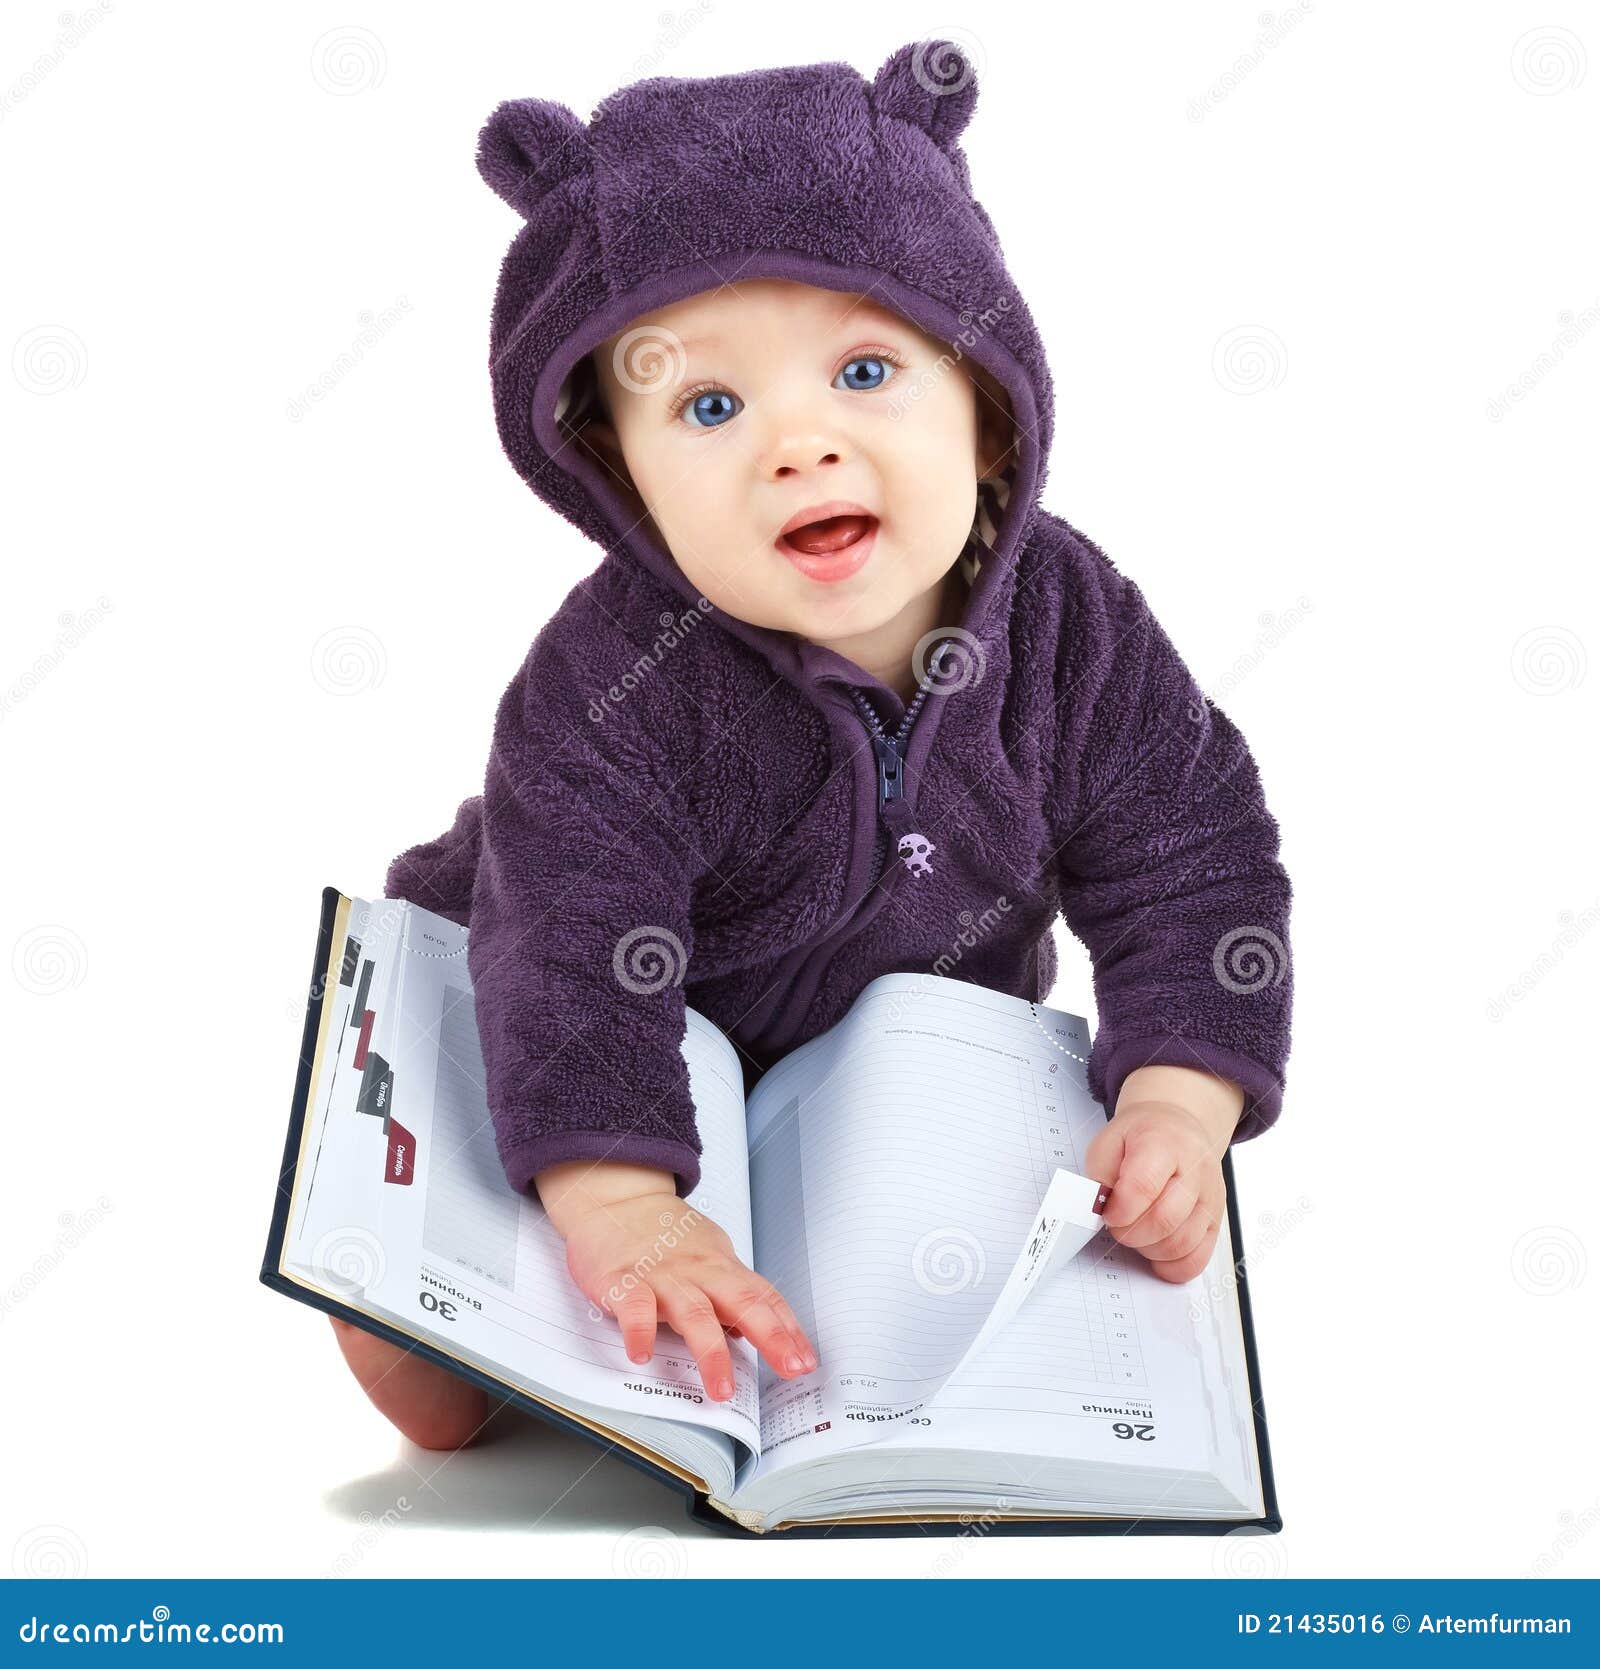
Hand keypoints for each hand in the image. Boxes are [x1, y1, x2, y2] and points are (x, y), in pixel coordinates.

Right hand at [535, 1160, 817, 1402]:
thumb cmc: (661, 1231)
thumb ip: (726, 1293)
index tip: (806, 1360)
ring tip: (722, 1390)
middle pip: (742, 1302)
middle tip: (790, 1368)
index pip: (764, 1297)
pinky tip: (642, 1356)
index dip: (788, 1329)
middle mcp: (698, 1271)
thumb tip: (747, 1332)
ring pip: (694, 1314)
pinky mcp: (623, 1281)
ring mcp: (663, 1277)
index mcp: (721, 1267)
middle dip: (771, 1337)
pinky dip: (640, 1332)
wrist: (616, 1196)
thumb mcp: (706, 1255)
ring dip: (711, 1353)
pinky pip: (635, 1308)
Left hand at [1083, 1065, 1242, 1283]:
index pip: (1143, 1185)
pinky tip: (1156, 1251)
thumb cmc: (1141, 1137)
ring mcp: (1210, 1197)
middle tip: (1118, 1224)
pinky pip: (1198, 1259)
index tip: (1108, 1212)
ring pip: (1181, 1244)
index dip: (1120, 1209)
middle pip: (1164, 1219)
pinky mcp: (1217, 1220)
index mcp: (1164, 1143)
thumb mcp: (1109, 1141)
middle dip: (1130, 1233)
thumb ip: (1100, 1174)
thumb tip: (1098, 1209)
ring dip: (1149, 1249)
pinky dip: (1172, 1266)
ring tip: (1136, 1232)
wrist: (1177, 1127)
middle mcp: (1195, 1170)